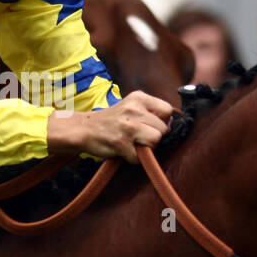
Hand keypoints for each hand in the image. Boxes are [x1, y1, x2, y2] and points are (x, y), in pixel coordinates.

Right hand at [46, 90, 174, 163]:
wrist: (84, 129)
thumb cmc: (112, 120)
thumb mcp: (131, 106)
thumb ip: (151, 111)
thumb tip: (173, 123)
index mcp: (138, 97)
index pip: (167, 110)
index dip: (163, 122)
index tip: (151, 126)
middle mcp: (134, 109)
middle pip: (163, 129)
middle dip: (154, 137)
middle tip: (138, 137)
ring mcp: (127, 126)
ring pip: (155, 141)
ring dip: (146, 148)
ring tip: (133, 144)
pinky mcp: (120, 143)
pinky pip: (139, 157)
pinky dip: (133, 158)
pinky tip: (123, 150)